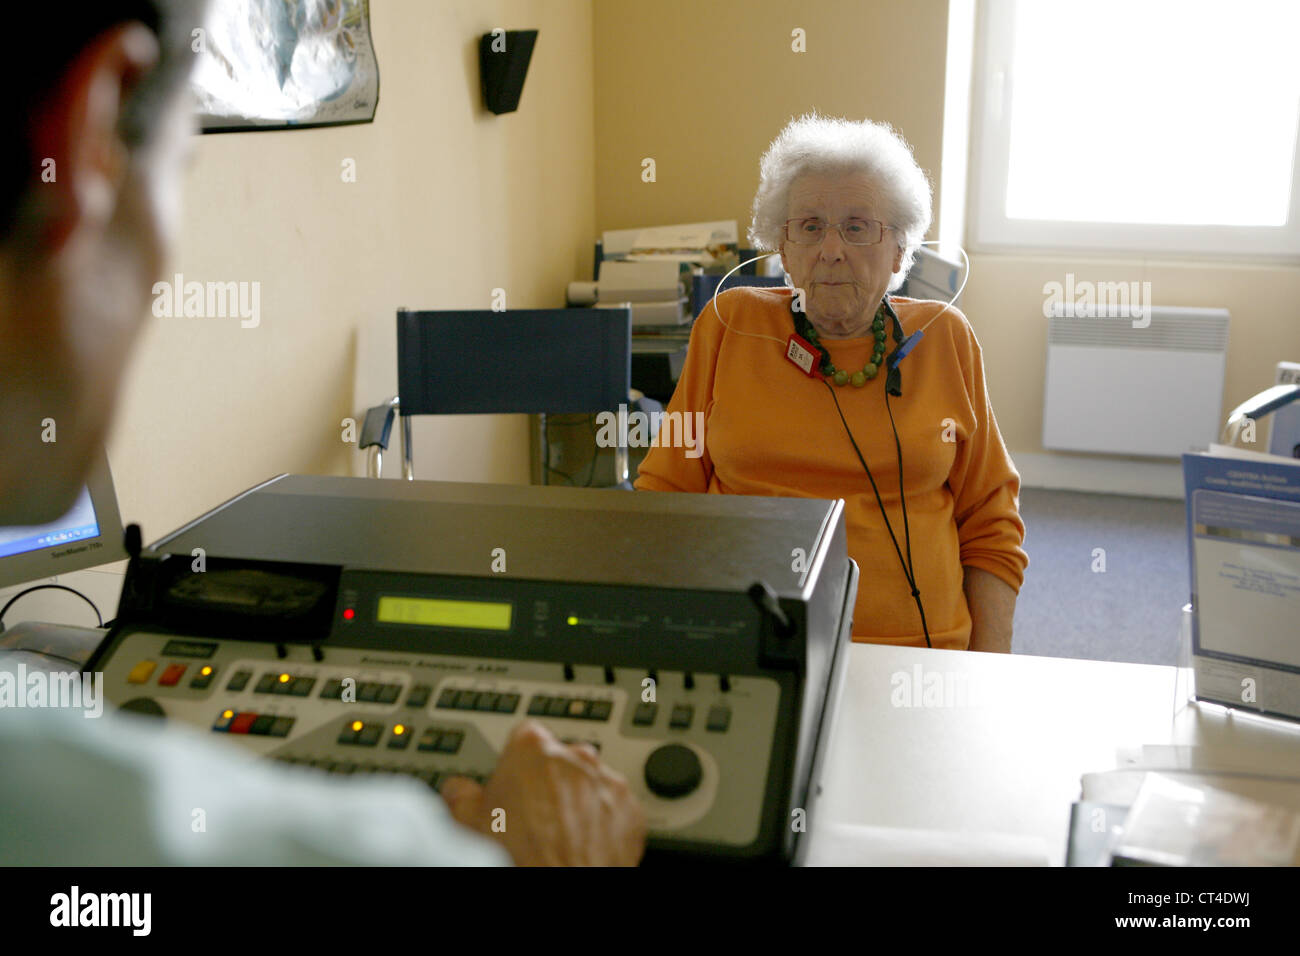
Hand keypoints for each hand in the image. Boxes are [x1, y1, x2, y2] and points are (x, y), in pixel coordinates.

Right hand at [440, 720, 646, 865]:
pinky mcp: (632, 810)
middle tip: (534, 813)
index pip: (525, 737)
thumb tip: (457, 791)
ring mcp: (608, 783)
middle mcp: (575, 758)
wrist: (562, 886)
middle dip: (550, 780)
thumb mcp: (468, 824)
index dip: (517, 761)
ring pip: (592, 781)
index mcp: (533, 750)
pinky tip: (585, 843)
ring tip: (560, 833)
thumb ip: (461, 795)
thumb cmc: (519, 857)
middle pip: (561, 758)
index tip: (513, 780)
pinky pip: (616, 807)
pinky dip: (605, 821)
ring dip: (579, 799)